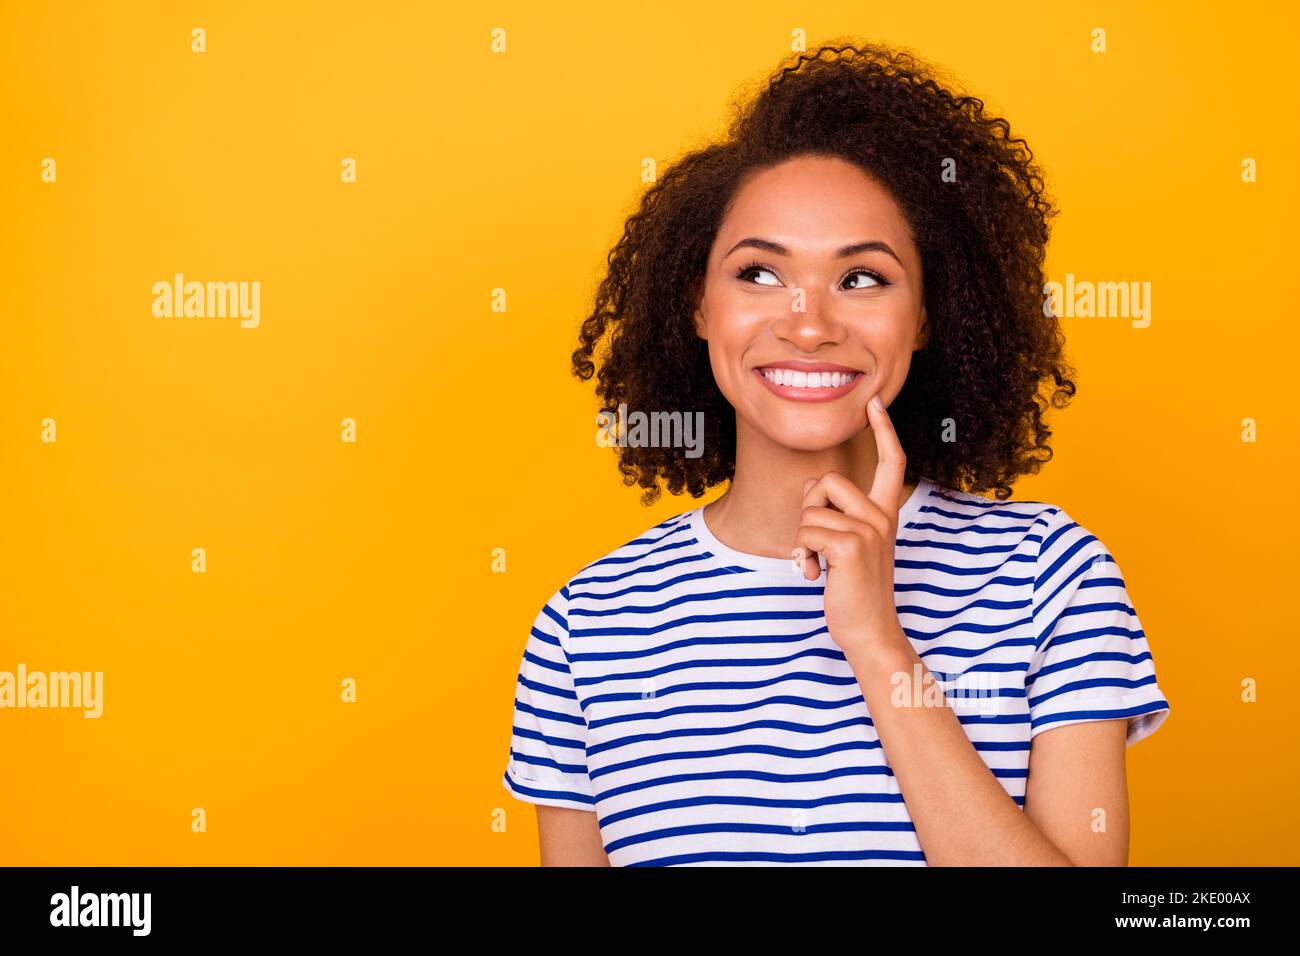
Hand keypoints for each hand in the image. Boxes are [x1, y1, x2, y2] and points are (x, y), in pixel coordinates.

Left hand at [792, 393, 910, 657]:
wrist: (870, 633)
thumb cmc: (853, 592)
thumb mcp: (846, 547)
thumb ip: (836, 515)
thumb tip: (811, 489)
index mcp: (885, 514)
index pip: (891, 462)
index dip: (885, 430)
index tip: (876, 402)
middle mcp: (882, 517)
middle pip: (827, 481)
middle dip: (808, 511)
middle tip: (818, 545)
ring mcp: (870, 531)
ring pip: (810, 510)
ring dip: (802, 540)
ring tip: (819, 565)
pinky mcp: (852, 546)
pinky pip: (806, 532)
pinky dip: (802, 556)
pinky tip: (817, 576)